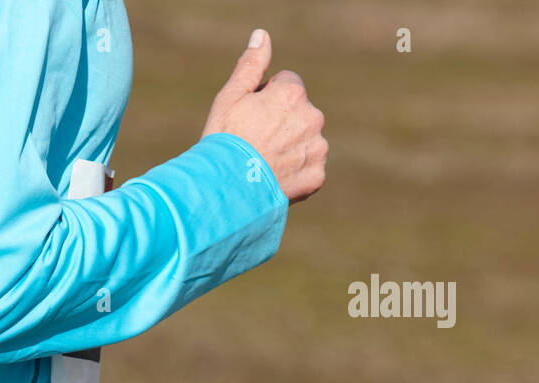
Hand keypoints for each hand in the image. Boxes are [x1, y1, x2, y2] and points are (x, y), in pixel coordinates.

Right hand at [201, 29, 327, 202]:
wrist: (224, 190)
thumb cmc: (222, 141)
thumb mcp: (230, 98)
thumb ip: (251, 65)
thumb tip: (262, 35)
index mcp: (292, 93)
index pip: (287, 85)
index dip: (266, 100)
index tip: (249, 119)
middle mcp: (312, 117)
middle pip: (299, 113)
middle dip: (282, 123)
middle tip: (254, 143)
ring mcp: (316, 148)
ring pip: (306, 140)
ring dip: (290, 148)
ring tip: (261, 164)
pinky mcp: (317, 175)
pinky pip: (309, 169)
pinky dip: (295, 173)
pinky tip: (272, 178)